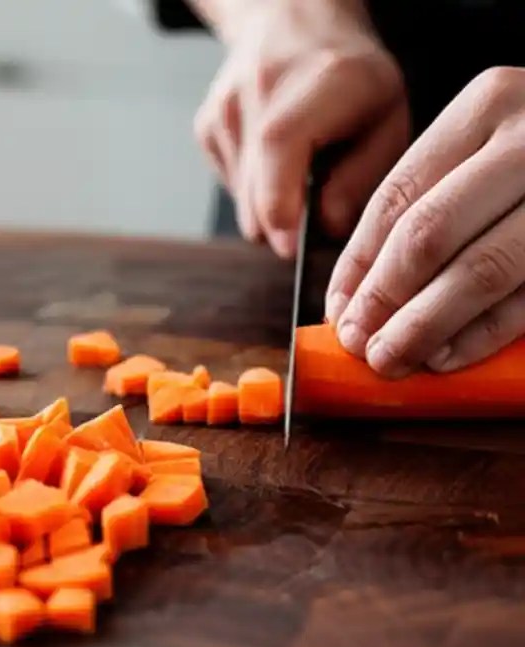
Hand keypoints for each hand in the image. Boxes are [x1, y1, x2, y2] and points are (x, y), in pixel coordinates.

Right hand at [192, 0, 408, 256]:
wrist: (292, 26)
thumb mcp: (387, 120)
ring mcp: (226, 108)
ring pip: (241, 196)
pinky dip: (255, 186)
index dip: (281, 208)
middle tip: (317, 207)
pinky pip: (230, 184)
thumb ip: (362, 177)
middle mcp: (261, 89)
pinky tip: (274, 157)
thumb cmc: (352, 80)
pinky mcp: (206, 126)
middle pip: (255, 188)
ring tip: (301, 168)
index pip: (280, 148)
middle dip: (284, 220)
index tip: (292, 247)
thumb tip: (324, 227)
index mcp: (320, 83)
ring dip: (271, 203)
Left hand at [325, 67, 524, 376]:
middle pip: (429, 234)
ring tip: (392, 359)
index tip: (338, 307)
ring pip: (480, 270)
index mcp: (489, 104)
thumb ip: (432, 199)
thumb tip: (355, 293)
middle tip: (358, 343)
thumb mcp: (491, 143)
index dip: (358, 261)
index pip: (398, 195)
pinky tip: (447, 356)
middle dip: (383, 298)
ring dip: (425, 325)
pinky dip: (483, 332)